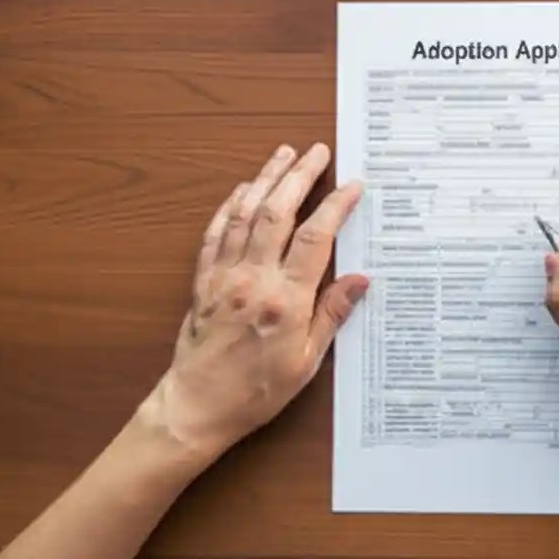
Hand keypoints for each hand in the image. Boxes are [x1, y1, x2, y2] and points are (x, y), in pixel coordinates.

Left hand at [138, 143, 367, 461]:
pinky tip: (243, 190)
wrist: (198, 407)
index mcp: (285, 300)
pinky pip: (216, 232)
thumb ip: (332, 315)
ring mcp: (225, 276)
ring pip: (246, 213)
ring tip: (283, 154)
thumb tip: (360, 280)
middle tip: (317, 151)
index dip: (336, 205)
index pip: (316, 238)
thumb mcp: (307, 362)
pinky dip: (230, 205)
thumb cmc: (256, 392)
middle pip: (278, 212)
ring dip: (265, 179)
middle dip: (300, 176)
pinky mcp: (204, 281)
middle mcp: (253, 280)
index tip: (353, 185)